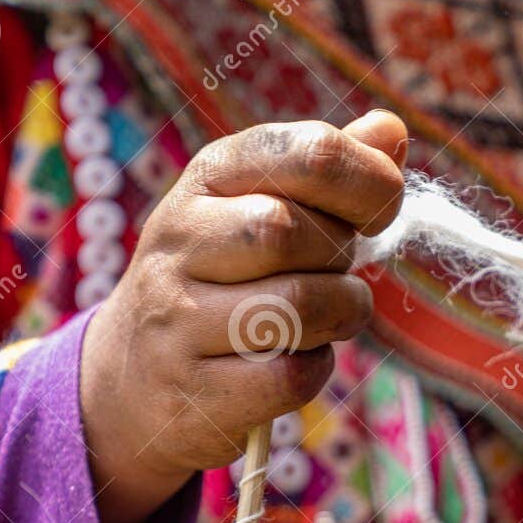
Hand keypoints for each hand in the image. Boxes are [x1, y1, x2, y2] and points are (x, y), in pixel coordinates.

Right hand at [81, 111, 407, 522]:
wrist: (130, 382)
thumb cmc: (220, 283)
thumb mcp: (255, 209)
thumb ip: (322, 172)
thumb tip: (392, 129)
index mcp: (208, 178)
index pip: (307, 153)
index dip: (367, 182)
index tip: (380, 208)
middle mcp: (181, 241)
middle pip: (292, 231)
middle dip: (340, 257)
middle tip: (333, 273)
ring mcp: (178, 321)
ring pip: (296, 307)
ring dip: (339, 315)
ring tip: (326, 318)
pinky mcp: (194, 393)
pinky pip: (289, 377)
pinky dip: (315, 369)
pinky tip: (298, 360)